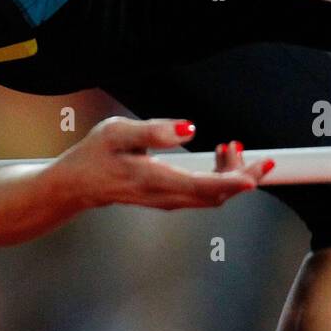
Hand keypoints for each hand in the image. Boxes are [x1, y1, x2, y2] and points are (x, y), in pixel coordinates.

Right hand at [53, 117, 272, 210]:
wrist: (78, 184)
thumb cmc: (94, 157)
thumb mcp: (117, 133)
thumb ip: (154, 131)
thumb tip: (187, 129)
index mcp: (153, 180)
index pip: (201, 187)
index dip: (231, 181)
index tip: (252, 175)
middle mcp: (165, 196)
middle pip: (215, 196)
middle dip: (240, 175)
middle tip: (247, 149)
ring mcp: (169, 201)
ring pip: (212, 197)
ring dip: (231, 175)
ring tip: (231, 147)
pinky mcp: (171, 199)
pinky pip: (204, 194)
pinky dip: (220, 178)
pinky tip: (219, 157)